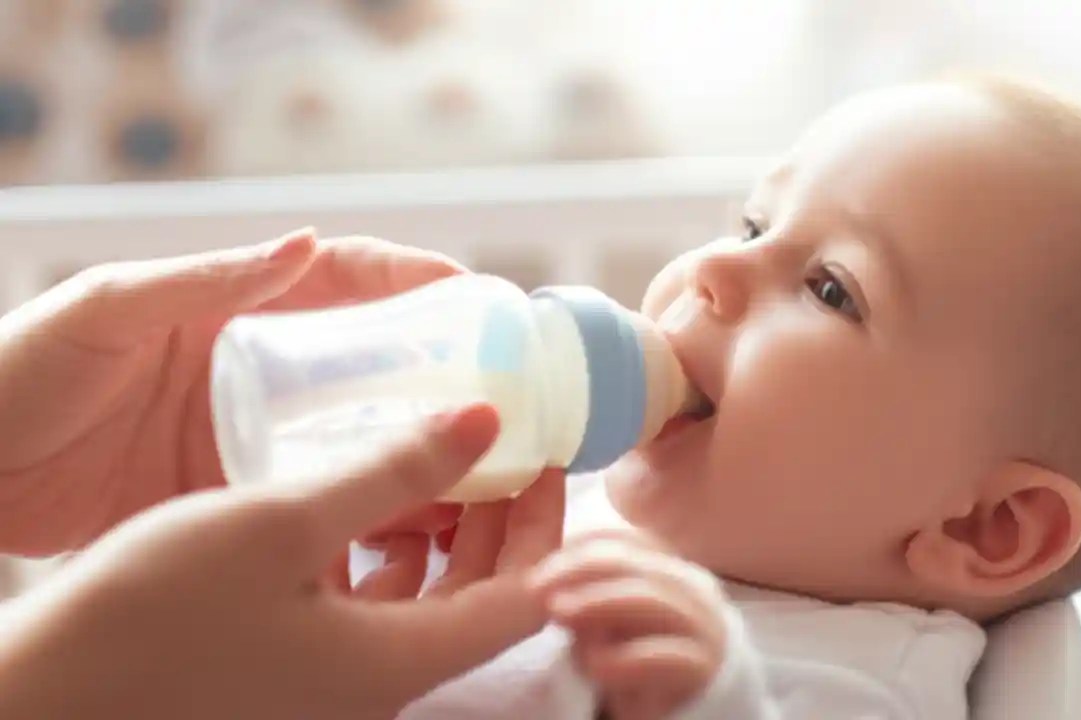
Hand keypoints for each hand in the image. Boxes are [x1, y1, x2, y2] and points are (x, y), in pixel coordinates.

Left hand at [0, 229, 465, 554]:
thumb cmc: (24, 372)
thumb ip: (206, 280)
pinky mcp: (245, 496)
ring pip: (364, 434)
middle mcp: (264, 369)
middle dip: (447, 373)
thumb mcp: (110, 311)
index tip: (479, 296)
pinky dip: (375, 505)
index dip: (418, 282)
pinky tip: (419, 525)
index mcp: (237, 308)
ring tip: (482, 469)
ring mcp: (259, 435)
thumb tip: (304, 243)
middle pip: (378, 362)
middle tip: (505, 394)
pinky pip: (327, 497)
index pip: (349, 281)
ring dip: (423, 446)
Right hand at [0, 405, 565, 719]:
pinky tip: (361, 500)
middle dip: (501, 519)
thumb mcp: (281, 525)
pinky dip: (383, 553)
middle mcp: (378, 683)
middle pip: (483, 599)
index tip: (548, 453)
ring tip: (439, 456)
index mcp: (396, 662)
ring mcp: (334, 683)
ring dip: (443, 532)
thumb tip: (483, 423)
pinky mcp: (291, 670)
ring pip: (425, 601)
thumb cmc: (150, 615)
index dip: (551, 521)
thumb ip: (390, 473)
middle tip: (502, 444)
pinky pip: (366, 608)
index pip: (526, 595)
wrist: (39, 699)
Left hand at [531, 530, 727, 719]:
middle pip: (633, 562)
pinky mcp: (704, 667)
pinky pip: (667, 656)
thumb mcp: (607, 619)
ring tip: (558, 614)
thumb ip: (585, 594)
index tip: (538, 567)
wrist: (682, 707)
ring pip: (651, 599)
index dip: (578, 547)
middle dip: (579, 570)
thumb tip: (541, 583)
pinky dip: (627, 659)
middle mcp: (688, 586)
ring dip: (599, 602)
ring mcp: (701, 624)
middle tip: (536, 587)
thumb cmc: (636, 656)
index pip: (622, 538)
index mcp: (664, 566)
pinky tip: (596, 666)